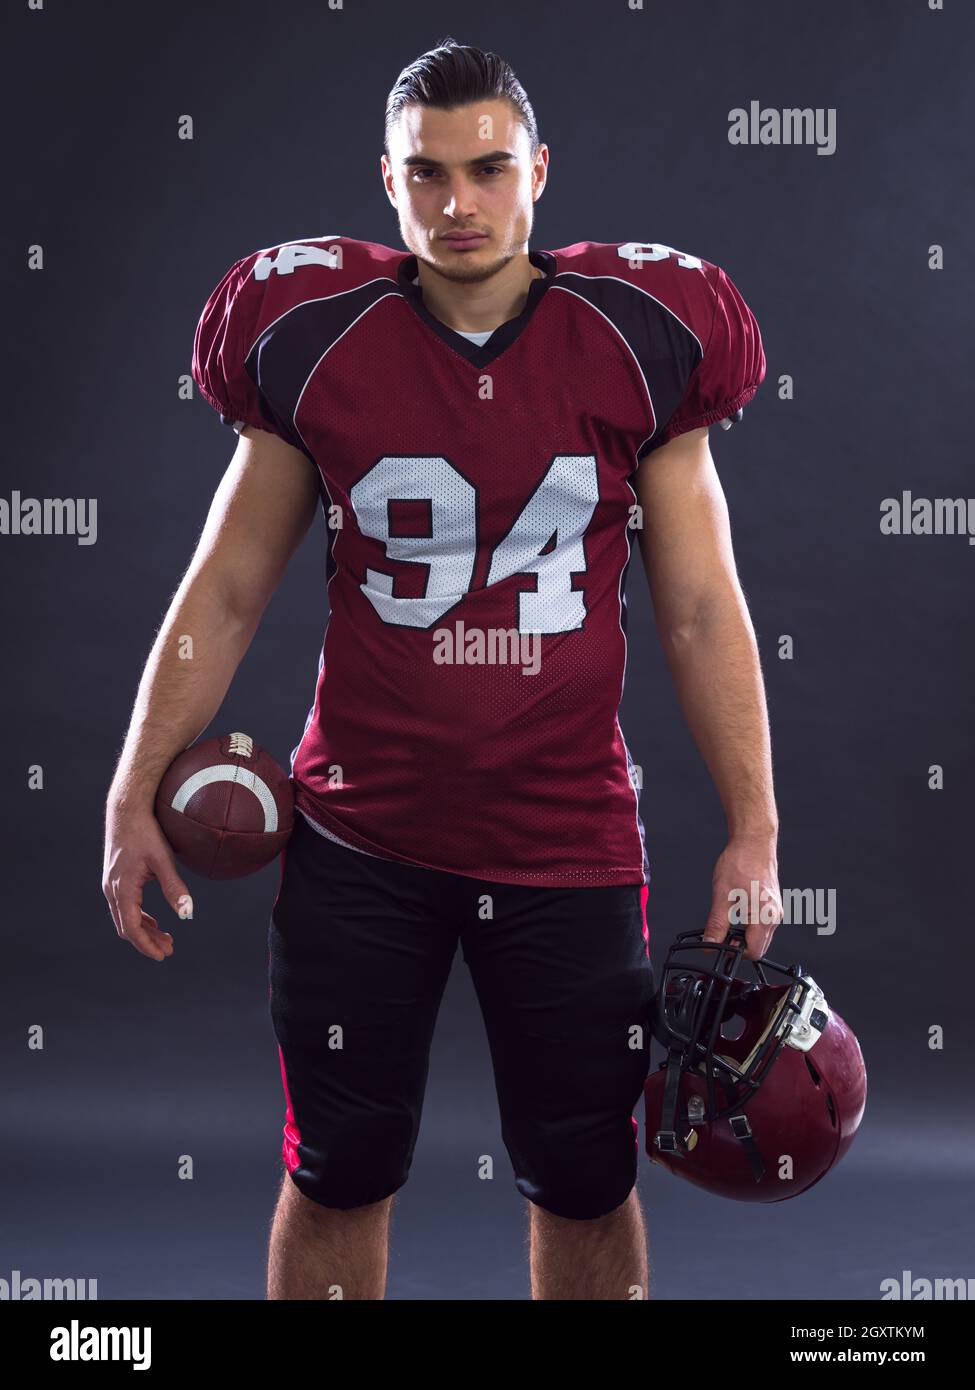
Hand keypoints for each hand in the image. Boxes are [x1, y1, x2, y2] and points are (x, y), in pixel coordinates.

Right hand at [102, 802, 191, 960]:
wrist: (126, 810)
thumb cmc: (146, 832)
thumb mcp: (163, 860)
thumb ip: (175, 888)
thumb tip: (188, 914)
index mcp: (122, 888)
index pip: (131, 928)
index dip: (146, 945)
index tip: (162, 956)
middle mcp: (112, 889)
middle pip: (127, 927)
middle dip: (147, 941)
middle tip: (169, 949)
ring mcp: (111, 884)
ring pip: (125, 917)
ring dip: (144, 930)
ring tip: (166, 938)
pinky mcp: (115, 879)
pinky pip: (124, 906)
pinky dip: (139, 918)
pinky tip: (155, 920)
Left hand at [702, 834, 782, 960]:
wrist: (753, 842)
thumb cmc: (741, 862)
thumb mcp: (722, 896)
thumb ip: (716, 924)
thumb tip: (709, 943)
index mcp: (765, 916)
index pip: (754, 952)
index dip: (736, 954)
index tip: (720, 948)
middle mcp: (774, 916)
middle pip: (759, 947)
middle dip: (739, 946)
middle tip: (720, 935)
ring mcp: (775, 910)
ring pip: (760, 936)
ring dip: (743, 935)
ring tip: (727, 919)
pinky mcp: (772, 905)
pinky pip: (762, 925)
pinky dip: (748, 925)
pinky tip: (736, 911)